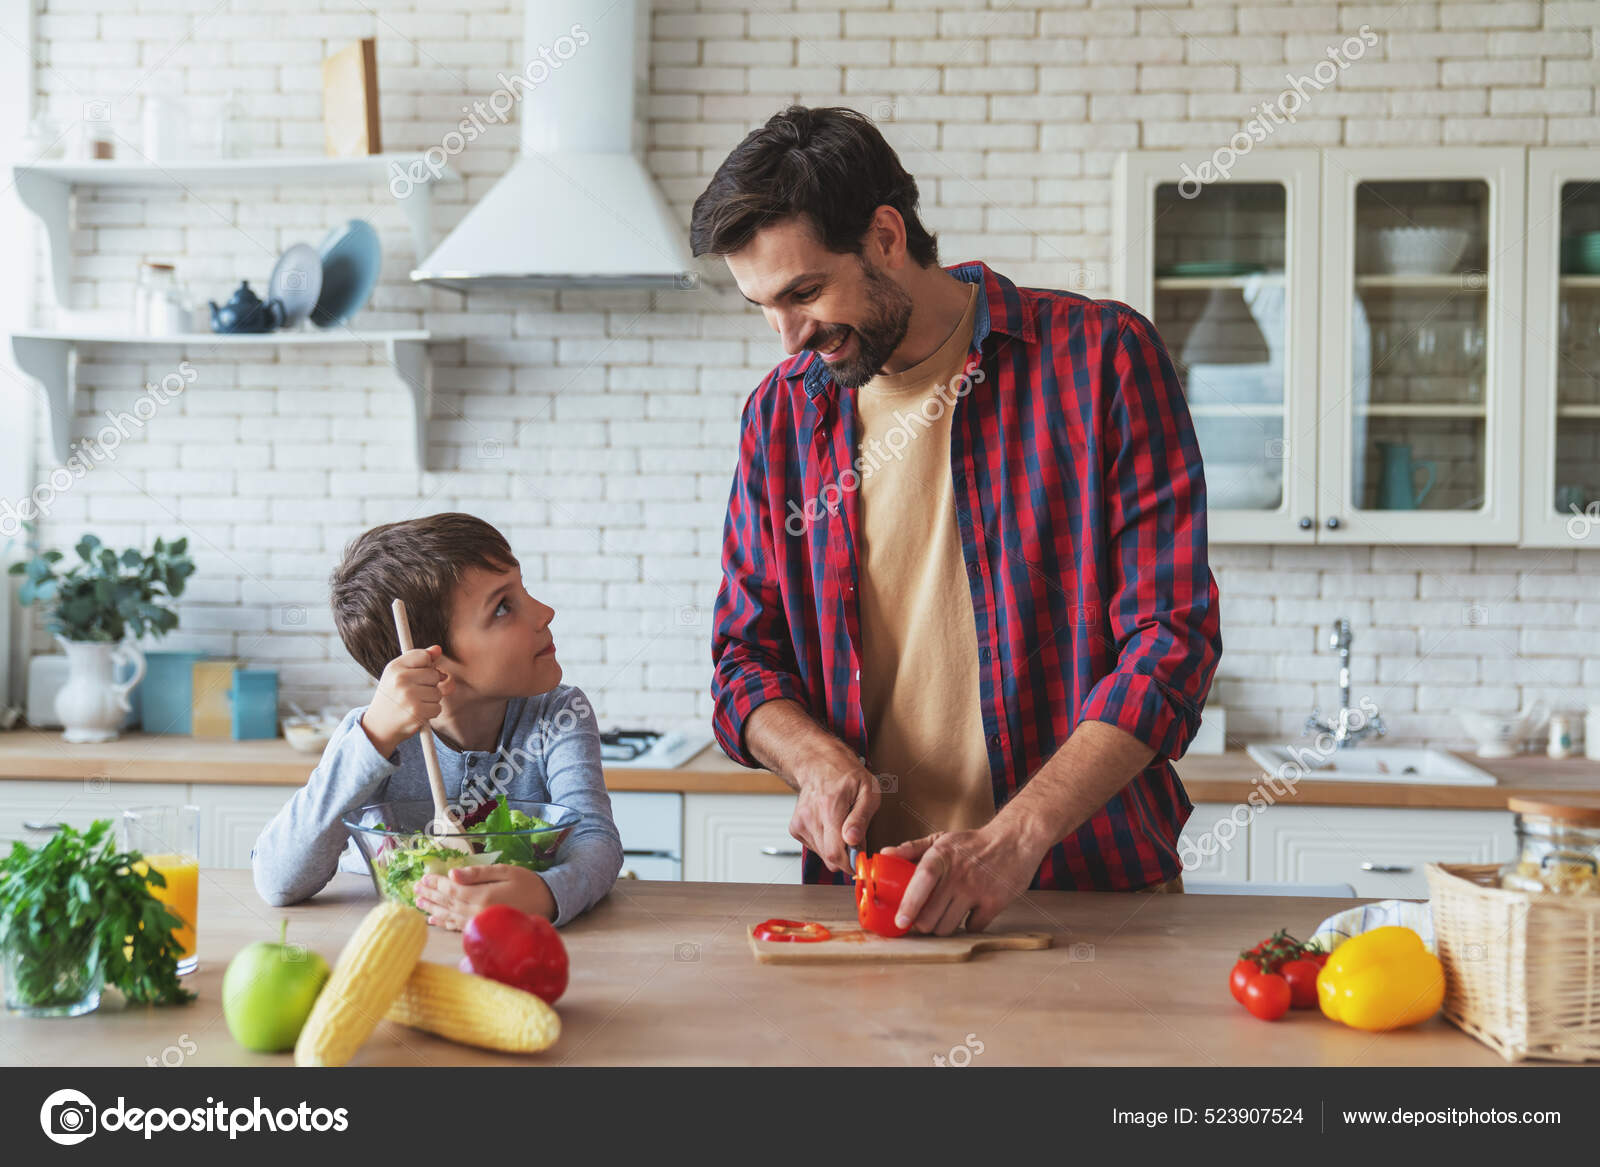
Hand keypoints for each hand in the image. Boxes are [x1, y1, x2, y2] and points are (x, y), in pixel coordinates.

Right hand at [360, 645, 453, 757]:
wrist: (378, 726)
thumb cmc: (392, 697)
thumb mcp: (399, 675)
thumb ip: (418, 660)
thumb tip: (438, 649)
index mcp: (394, 667)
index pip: (424, 656)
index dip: (425, 666)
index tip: (417, 675)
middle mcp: (400, 679)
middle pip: (434, 674)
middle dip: (429, 685)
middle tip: (413, 693)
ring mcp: (409, 695)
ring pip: (437, 692)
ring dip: (430, 700)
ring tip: (413, 703)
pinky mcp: (417, 712)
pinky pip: (437, 708)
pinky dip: (430, 713)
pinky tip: (416, 713)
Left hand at [412, 864, 555, 930]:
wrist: (546, 904)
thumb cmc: (527, 883)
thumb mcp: (504, 871)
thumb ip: (478, 873)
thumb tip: (452, 874)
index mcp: (482, 896)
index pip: (452, 890)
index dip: (436, 883)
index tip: (423, 877)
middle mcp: (477, 913)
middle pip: (447, 903)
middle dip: (430, 895)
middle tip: (415, 889)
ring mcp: (479, 924)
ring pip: (449, 916)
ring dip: (433, 909)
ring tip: (419, 903)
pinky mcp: (482, 930)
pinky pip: (457, 927)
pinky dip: (444, 923)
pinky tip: (433, 921)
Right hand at [788, 747, 880, 874]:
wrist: (820, 764)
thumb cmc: (847, 776)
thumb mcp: (868, 792)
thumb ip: (861, 819)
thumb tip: (853, 841)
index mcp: (830, 808)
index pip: (836, 853)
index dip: (851, 862)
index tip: (861, 858)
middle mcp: (811, 817)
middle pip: (829, 857)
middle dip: (847, 855)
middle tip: (855, 837)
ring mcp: (800, 823)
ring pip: (822, 855)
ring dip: (836, 847)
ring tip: (842, 826)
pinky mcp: (795, 828)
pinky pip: (814, 848)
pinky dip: (825, 843)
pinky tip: (829, 825)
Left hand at [881, 823, 1038, 934]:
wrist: (1015, 839)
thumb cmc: (973, 843)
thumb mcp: (941, 839)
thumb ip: (911, 848)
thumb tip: (884, 855)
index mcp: (941, 857)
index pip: (921, 883)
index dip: (909, 905)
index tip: (900, 922)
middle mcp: (958, 875)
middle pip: (931, 917)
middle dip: (922, 924)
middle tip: (921, 920)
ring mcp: (977, 890)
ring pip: (948, 927)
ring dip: (942, 927)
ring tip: (943, 917)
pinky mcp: (995, 903)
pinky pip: (973, 928)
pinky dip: (968, 925)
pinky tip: (968, 913)